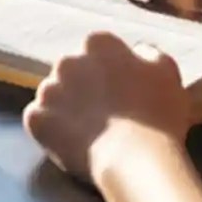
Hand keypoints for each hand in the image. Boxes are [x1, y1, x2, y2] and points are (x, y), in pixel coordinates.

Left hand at [22, 32, 190, 182]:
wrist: (134, 157)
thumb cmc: (158, 114)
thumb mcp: (166, 72)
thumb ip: (148, 54)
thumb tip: (137, 51)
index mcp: (97, 44)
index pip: (98, 50)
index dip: (108, 71)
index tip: (119, 90)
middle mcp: (66, 61)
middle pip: (72, 71)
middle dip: (83, 86)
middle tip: (103, 112)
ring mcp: (46, 90)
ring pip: (53, 95)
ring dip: (66, 108)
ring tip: (88, 131)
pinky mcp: (34, 118)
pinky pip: (39, 120)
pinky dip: (51, 130)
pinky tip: (72, 142)